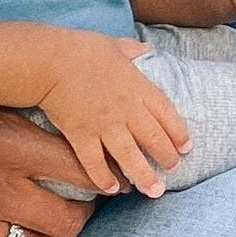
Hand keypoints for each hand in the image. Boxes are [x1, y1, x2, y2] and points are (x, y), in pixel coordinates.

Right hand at [34, 29, 192, 197]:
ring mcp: (104, 125)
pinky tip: (112, 189)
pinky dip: (104, 178)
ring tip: (155, 191)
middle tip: (173, 171)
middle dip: (167, 158)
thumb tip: (145, 48)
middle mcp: (126, 109)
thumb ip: (133, 50)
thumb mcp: (115, 45)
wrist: (50, 61)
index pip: (167, 114)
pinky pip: (95, 163)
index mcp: (138, 87)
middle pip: (154, 139)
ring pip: (130, 156)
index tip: (186, 147)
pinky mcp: (81, 136)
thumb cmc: (82, 49)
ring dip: (144, 176)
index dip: (179, 133)